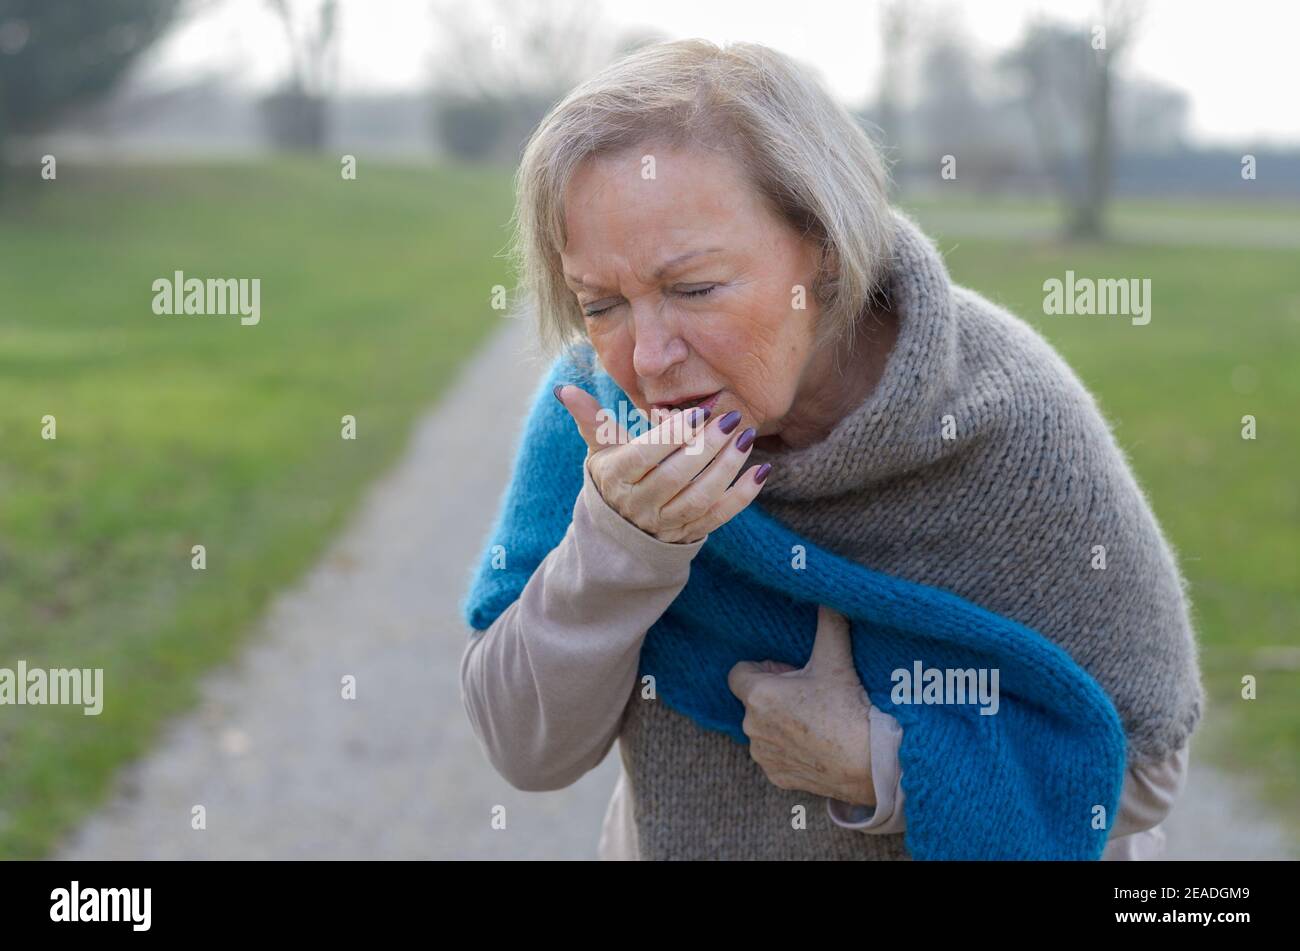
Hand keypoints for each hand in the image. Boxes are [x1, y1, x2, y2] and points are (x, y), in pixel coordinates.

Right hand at [554, 384, 770, 543]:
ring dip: (726, 469)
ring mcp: (665, 523)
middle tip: (731, 419)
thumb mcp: (601, 450)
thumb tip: (564, 390)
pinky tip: (760, 472)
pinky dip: (741, 497)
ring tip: (746, 438)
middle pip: (675, 476)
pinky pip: (717, 518)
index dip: (670, 436)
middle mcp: (639, 504)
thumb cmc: (614, 478)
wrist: (621, 530)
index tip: (696, 413)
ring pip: (698, 498)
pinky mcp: (688, 534)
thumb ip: (591, 419)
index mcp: (616, 477)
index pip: (644, 456)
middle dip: (705, 447)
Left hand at [727, 605, 874, 805]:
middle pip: (753, 700)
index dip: (764, 669)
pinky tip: (815, 744)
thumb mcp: (836, 660)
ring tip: (815, 720)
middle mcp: (751, 726)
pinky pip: (774, 755)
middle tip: (810, 695)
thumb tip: (829, 592)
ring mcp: (763, 754)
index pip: (739, 672)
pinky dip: (789, 749)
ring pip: (763, 728)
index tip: (789, 673)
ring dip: (780, 722)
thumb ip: (828, 623)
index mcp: (758, 695)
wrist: (870, 762)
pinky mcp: (775, 776)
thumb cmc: (848, 708)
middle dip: (774, 695)